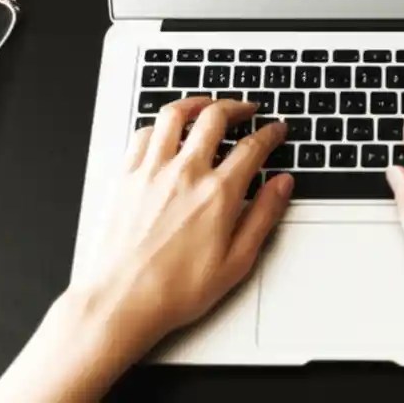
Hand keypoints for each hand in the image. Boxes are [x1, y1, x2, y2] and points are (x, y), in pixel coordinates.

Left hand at [0, 97, 292, 402]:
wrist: (121, 301)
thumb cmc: (174, 290)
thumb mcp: (236, 262)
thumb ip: (263, 216)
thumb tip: (282, 185)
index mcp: (218, 194)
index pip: (252, 147)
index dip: (270, 133)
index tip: (276, 129)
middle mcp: (185, 173)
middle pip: (215, 118)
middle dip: (236, 106)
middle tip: (246, 109)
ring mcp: (151, 171)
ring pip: (176, 115)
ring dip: (196, 103)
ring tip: (207, 105)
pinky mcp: (125, 177)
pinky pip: (144, 133)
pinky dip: (161, 124)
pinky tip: (167, 129)